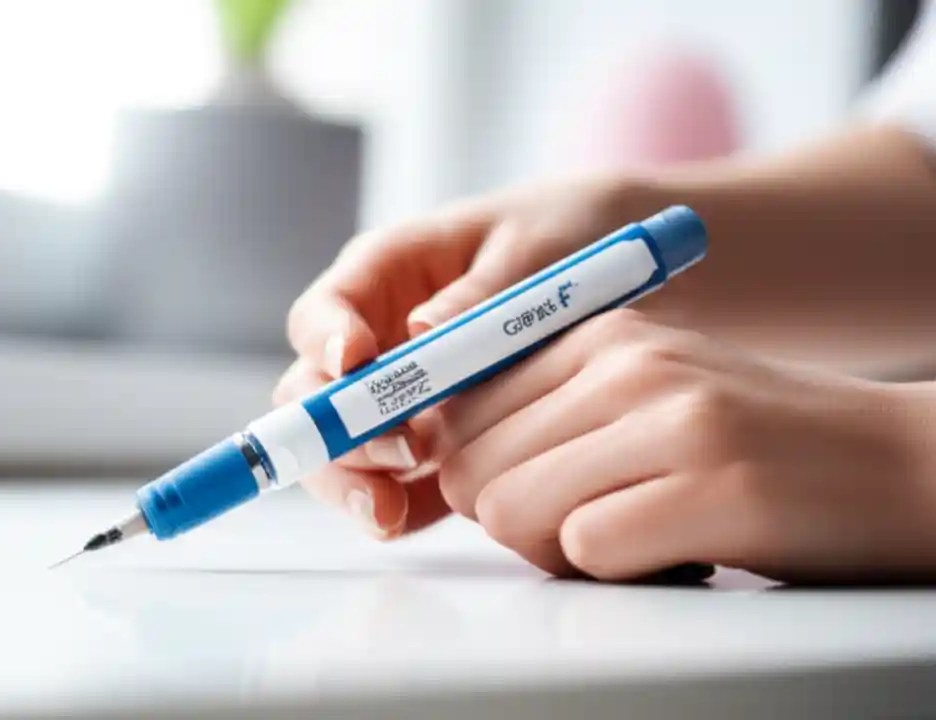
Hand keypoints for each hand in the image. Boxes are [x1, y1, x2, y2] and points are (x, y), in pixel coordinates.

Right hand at [274, 176, 671, 538]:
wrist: (622, 264)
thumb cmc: (567, 232)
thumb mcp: (535, 246)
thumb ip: (481, 291)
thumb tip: (423, 329)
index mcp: (386, 274)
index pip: (325, 312)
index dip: (326, 339)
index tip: (354, 362)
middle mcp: (379, 339)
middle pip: (315, 395)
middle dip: (336, 431)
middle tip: (394, 451)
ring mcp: (402, 400)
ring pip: (343, 449)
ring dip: (354, 481)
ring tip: (389, 510)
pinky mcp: (434, 449)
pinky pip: (395, 485)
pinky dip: (394, 507)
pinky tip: (405, 520)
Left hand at [431, 309, 935, 582]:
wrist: (895, 462)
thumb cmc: (753, 441)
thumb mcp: (646, 388)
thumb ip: (548, 404)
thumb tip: (440, 451)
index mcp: (600, 332)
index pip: (457, 407)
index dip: (472, 468)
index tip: (510, 488)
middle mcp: (628, 363)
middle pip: (469, 468)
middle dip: (507, 517)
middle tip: (581, 523)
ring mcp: (672, 421)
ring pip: (509, 510)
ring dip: (554, 548)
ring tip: (627, 534)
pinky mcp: (712, 488)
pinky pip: (584, 550)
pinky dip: (615, 569)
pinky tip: (672, 548)